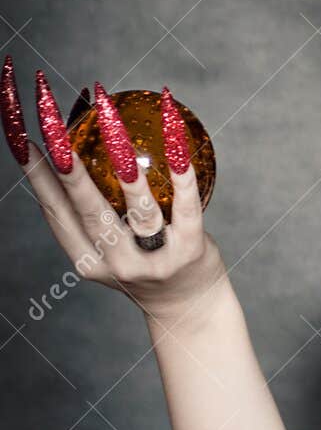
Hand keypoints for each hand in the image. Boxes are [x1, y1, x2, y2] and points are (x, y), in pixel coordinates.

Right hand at [2, 60, 225, 325]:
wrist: (189, 308)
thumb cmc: (145, 261)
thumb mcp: (109, 245)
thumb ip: (92, 207)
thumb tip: (76, 139)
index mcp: (86, 258)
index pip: (54, 210)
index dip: (35, 173)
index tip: (20, 132)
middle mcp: (114, 261)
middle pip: (86, 209)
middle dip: (66, 164)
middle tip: (52, 121)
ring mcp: (153, 260)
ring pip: (137, 208)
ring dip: (123, 163)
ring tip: (112, 121)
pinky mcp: (190, 252)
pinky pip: (187, 206)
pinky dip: (181, 173)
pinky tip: (177, 139)